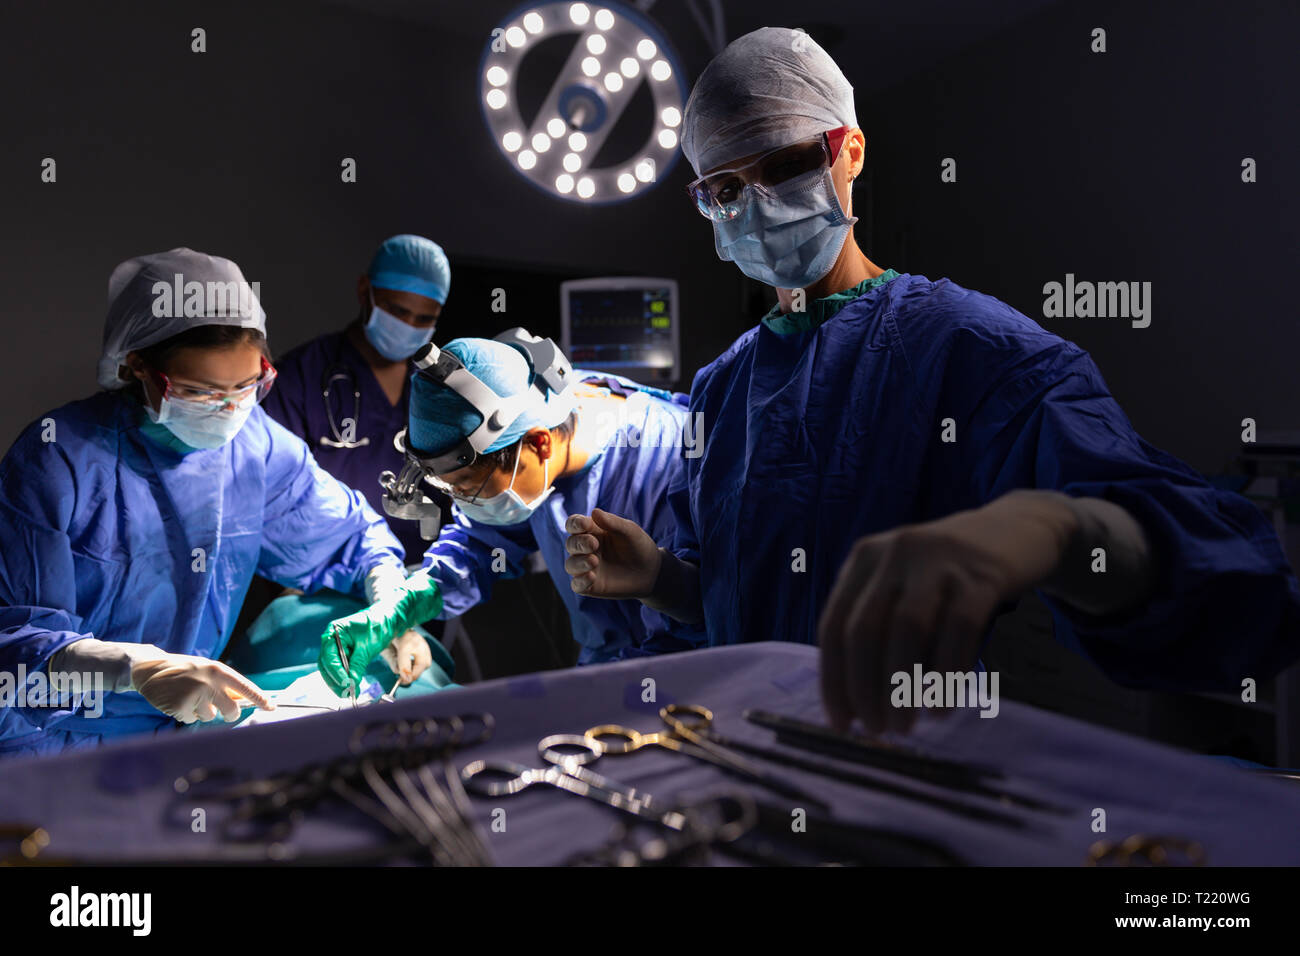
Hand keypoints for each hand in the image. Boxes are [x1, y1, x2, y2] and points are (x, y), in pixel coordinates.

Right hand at [130, 654, 271, 723]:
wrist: (150, 669)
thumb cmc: (184, 671)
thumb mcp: (206, 671)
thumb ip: (224, 684)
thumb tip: (245, 701)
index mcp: (218, 670)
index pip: (245, 687)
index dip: (259, 698)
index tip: (271, 707)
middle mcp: (209, 682)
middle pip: (232, 710)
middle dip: (229, 714)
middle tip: (221, 710)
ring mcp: (195, 695)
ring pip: (210, 717)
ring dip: (202, 712)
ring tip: (189, 698)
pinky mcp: (181, 707)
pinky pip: (191, 720)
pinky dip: (186, 715)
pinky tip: (177, 702)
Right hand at [318, 574, 442, 696]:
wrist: (388, 619)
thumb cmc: (378, 626)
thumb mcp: (368, 646)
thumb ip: (357, 664)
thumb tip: (351, 683)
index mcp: (335, 632)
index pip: (330, 658)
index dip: (337, 674)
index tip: (346, 685)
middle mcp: (331, 639)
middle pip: (327, 665)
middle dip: (335, 681)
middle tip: (346, 694)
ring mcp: (337, 645)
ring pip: (331, 668)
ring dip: (338, 682)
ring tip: (349, 693)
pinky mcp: (344, 652)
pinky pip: (340, 667)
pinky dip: (344, 677)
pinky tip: (351, 686)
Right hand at [564, 509, 662, 598]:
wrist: (651, 571)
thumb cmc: (638, 546)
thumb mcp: (629, 531)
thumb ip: (612, 522)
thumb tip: (594, 511)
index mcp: (591, 531)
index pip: (574, 524)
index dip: (574, 524)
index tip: (584, 524)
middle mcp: (585, 549)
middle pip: (571, 544)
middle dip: (579, 543)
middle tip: (594, 544)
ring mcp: (586, 568)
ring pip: (570, 565)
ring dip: (579, 562)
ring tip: (594, 561)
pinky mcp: (590, 586)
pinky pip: (576, 585)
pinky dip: (580, 581)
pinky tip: (591, 577)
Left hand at [819, 491, 1076, 734]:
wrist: (1019, 529)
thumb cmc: (950, 574)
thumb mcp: (903, 584)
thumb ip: (877, 627)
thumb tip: (853, 703)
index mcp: (865, 558)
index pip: (834, 625)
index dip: (833, 679)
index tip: (841, 724)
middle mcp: (895, 553)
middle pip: (865, 629)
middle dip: (865, 688)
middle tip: (878, 731)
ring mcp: (938, 559)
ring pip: (908, 631)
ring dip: (903, 687)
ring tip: (907, 725)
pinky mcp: (982, 573)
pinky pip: (960, 631)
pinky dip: (946, 674)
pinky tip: (942, 707)